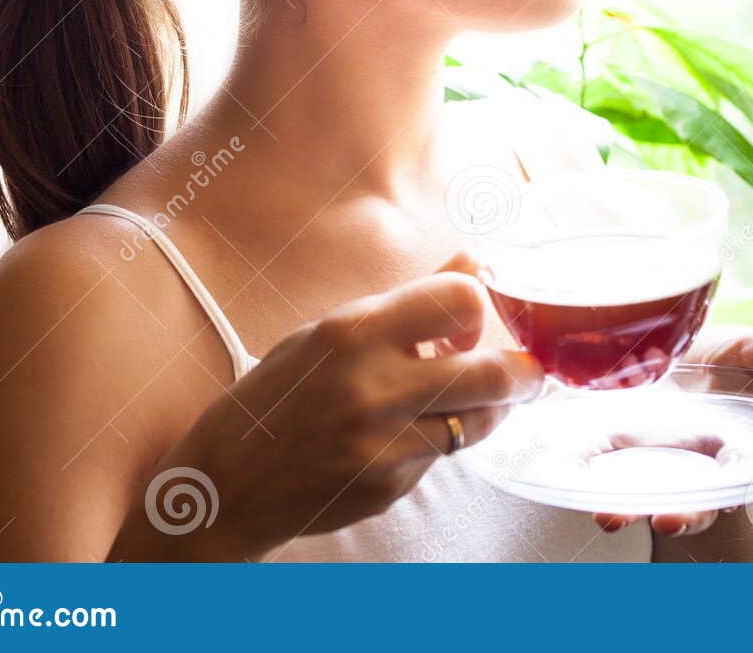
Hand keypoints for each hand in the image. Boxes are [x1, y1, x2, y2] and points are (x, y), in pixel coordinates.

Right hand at [113, 254, 543, 560]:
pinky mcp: (388, 487)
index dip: (477, 308)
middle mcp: (372, 388)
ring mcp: (382, 445)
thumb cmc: (276, 397)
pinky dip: (438, 445)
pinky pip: (440, 458)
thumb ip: (406, 303)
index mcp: (352, 332)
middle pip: (493, 372)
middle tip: (530, 374)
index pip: (460, 299)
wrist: (223, 486)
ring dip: (491, 411)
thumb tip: (474, 265)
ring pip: (480, 423)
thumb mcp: (329, 332)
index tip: (468, 322)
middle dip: (523, 373)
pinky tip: (407, 439)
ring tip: (477, 403)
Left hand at [591, 326, 752, 537]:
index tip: (727, 507)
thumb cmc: (722, 366)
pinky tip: (566, 472)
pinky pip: (596, 466)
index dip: (738, 492)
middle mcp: (695, 468)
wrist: (678, 363)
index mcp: (737, 450)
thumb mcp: (751, 355)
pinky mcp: (614, 450)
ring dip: (628, 510)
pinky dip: (582, 470)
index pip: (742, 477)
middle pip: (694, 503)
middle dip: (684, 517)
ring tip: (609, 518)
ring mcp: (653, 464)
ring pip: (643, 496)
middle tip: (666, 521)